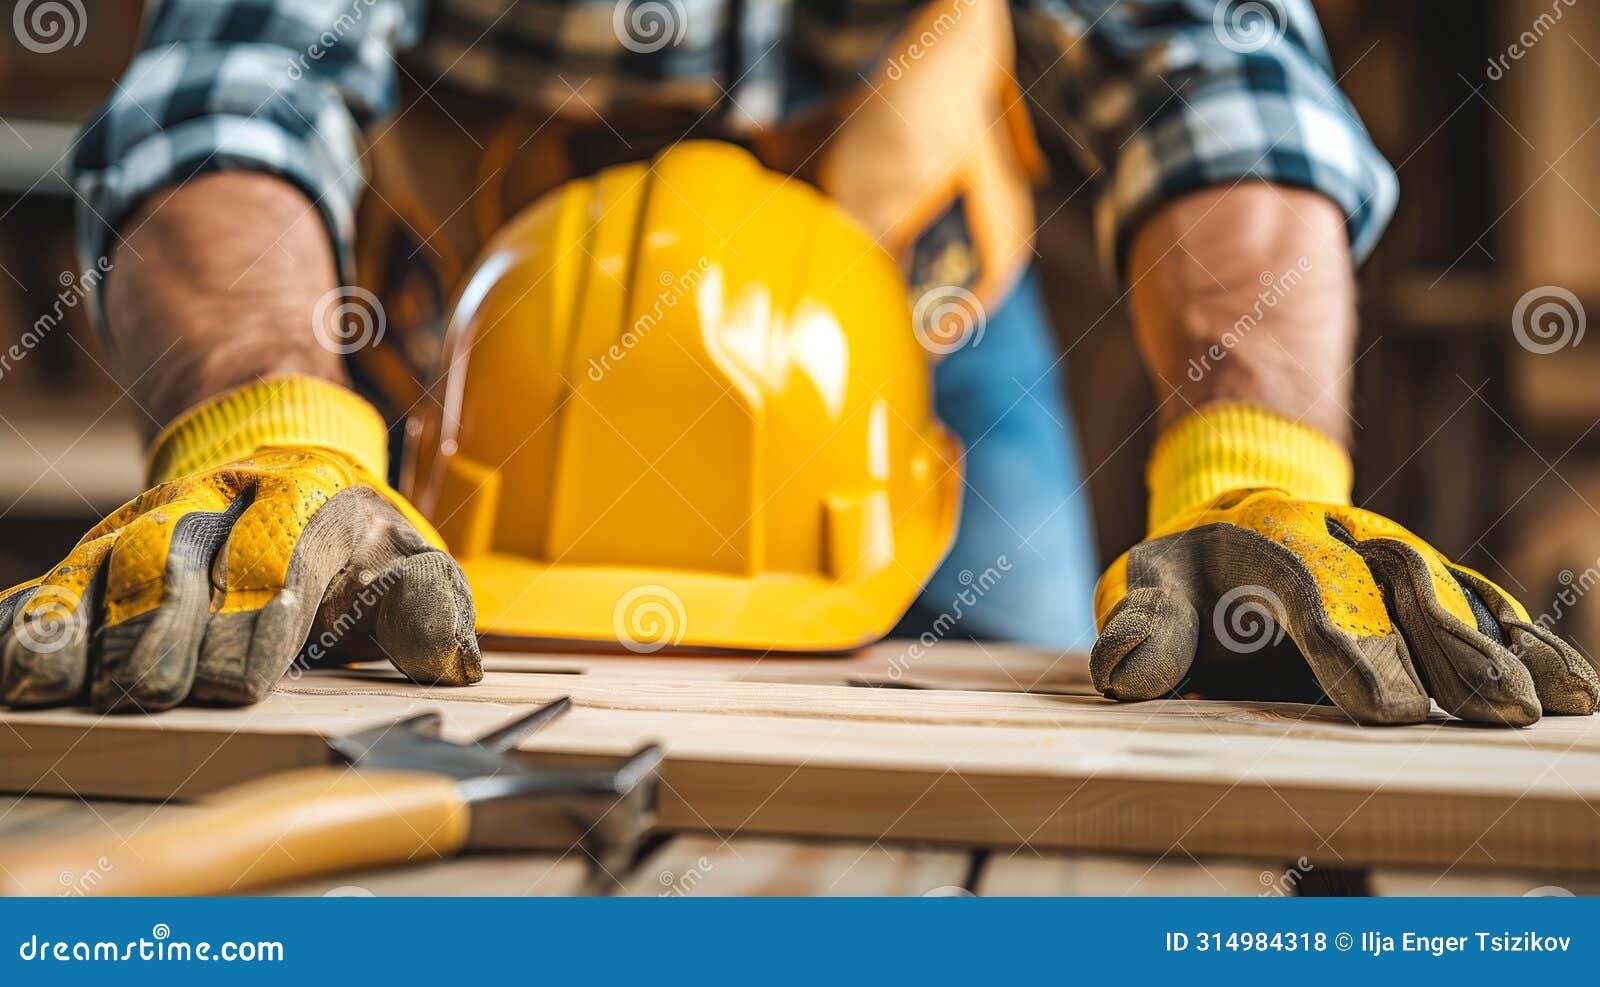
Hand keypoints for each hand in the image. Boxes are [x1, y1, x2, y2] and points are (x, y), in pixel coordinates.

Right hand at [0, 377, 479, 711]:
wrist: (278, 459)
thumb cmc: (352, 541)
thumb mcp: (408, 560)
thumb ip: (429, 608)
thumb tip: (454, 663)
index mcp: (306, 502)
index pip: (280, 558)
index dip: (260, 618)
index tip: (245, 677)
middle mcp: (218, 505)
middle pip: (183, 564)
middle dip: (165, 630)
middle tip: (152, 691)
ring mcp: (149, 523)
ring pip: (104, 568)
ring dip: (77, 626)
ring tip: (54, 684)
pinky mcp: (96, 551)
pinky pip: (50, 582)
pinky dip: (22, 622)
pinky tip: (10, 670)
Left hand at [1092, 404, 1598, 725]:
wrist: (1238, 519)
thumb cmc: (1190, 579)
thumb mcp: (1151, 587)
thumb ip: (1144, 629)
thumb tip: (1123, 676)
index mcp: (1266, 535)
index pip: (1311, 588)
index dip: (1350, 644)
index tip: (1384, 707)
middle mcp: (1342, 536)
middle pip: (1399, 585)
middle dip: (1445, 647)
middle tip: (1489, 712)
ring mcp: (1393, 555)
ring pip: (1454, 591)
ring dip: (1502, 648)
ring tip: (1542, 709)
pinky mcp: (1431, 581)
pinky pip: (1487, 605)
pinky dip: (1531, 644)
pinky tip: (1577, 693)